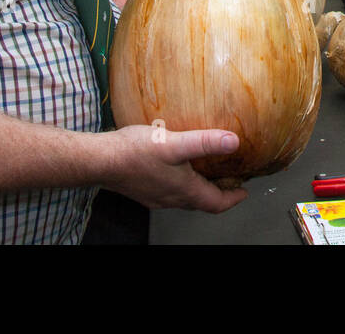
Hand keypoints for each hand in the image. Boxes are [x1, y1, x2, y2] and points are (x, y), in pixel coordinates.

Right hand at [102, 126, 247, 211]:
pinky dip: (182, 183)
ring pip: (185, 197)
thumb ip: (205, 142)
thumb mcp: (175, 143)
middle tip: (229, 180)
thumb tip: (234, 141)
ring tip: (207, 172)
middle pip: (202, 202)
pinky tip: (177, 167)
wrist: (100, 160)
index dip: (233, 198)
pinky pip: (169, 191)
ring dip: (200, 188)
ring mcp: (155, 196)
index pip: (216, 203)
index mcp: (183, 191)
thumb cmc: (134, 152)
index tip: (244, 191)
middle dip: (218, 193)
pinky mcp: (143, 189)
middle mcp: (170, 198)